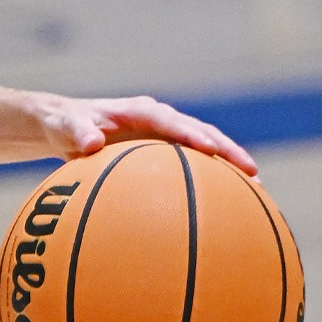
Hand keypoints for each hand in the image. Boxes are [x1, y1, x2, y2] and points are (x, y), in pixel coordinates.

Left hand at [34, 93, 257, 176]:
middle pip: (200, 133)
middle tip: (252, 173)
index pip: (169, 120)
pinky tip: (228, 210)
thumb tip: (92, 144)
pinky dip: (211, 182)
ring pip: (204, 149)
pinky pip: (192, 167)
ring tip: (258, 192)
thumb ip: (76, 132)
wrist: (64, 126)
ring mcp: (164, 137)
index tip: (210, 149)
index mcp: (137, 110)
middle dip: (226, 151)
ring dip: (228, 168)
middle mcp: (157, 121)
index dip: (190, 133)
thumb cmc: (63, 125)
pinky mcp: (164, 153)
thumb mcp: (63, 126)